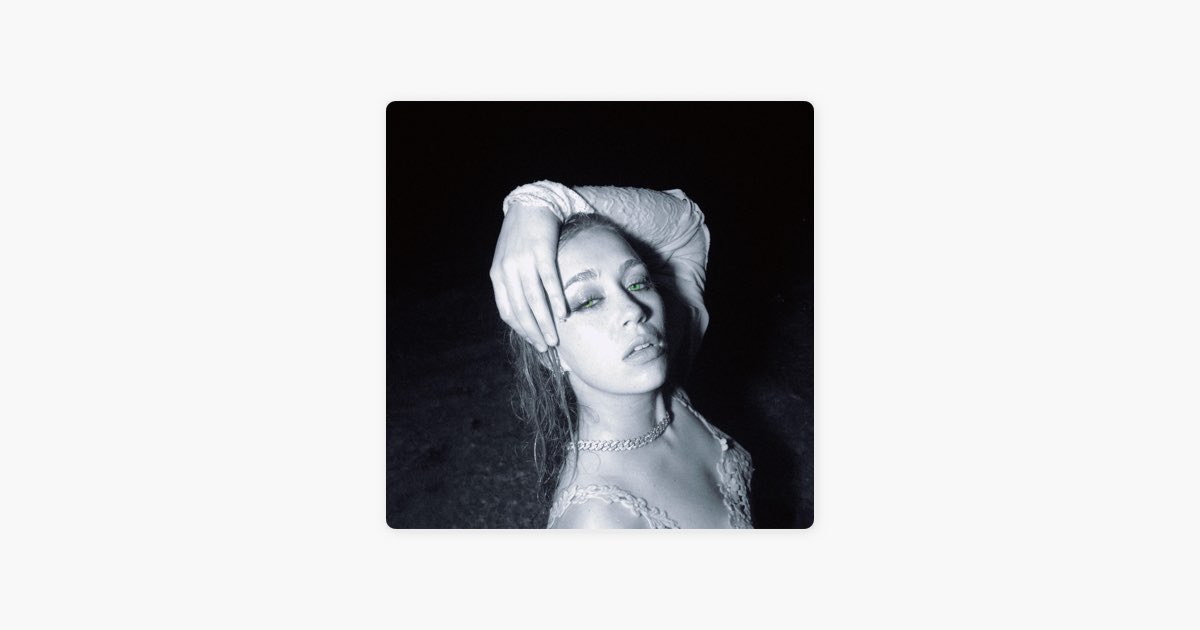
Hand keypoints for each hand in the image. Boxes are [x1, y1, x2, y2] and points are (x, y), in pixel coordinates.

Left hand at [489, 203, 569, 351]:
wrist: (531, 204)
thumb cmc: (522, 236)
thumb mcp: (509, 260)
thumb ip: (512, 283)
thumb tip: (526, 310)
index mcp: (497, 275)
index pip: (507, 311)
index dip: (521, 330)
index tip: (533, 342)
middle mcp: (508, 270)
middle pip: (521, 309)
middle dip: (533, 332)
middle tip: (545, 348)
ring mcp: (524, 261)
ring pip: (534, 299)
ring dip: (545, 323)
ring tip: (554, 339)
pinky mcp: (541, 251)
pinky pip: (548, 281)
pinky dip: (556, 300)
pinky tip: (563, 314)